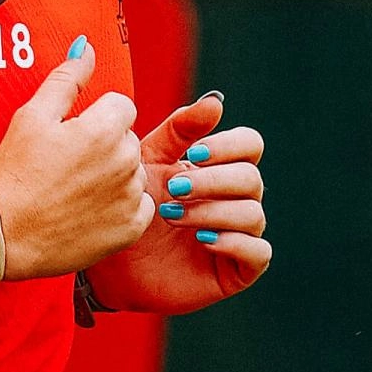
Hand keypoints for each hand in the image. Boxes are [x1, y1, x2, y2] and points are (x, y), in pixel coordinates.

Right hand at [0, 38, 154, 279]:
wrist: (3, 233)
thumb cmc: (14, 172)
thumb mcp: (32, 116)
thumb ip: (67, 79)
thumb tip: (87, 47)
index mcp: (105, 128)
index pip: (122, 107)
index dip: (95, 118)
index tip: (71, 137)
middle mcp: (125, 160)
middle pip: (128, 139)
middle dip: (107, 146)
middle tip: (69, 166)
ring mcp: (130, 196)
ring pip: (134, 173)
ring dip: (114, 177)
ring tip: (76, 191)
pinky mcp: (131, 227)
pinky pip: (140, 207)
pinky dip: (121, 208)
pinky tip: (90, 211)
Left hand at [87, 92, 270, 313]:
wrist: (112, 261)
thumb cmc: (132, 206)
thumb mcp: (148, 161)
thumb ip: (179, 130)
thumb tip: (215, 101)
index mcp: (220, 169)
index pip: (249, 145)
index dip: (228, 145)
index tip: (193, 153)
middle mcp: (237, 200)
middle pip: (251, 178)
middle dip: (212, 181)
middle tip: (173, 188)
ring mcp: (240, 234)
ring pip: (253, 214)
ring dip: (212, 211)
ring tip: (172, 215)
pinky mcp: (238, 270)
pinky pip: (259, 252)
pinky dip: (234, 242)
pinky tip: (202, 239)